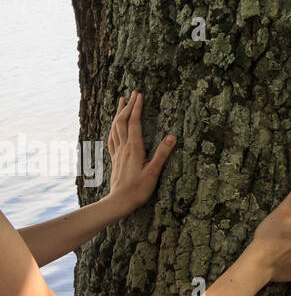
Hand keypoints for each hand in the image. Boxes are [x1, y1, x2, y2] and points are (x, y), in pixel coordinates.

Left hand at [106, 92, 175, 214]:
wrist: (119, 202)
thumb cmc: (138, 189)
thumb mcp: (154, 172)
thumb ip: (162, 153)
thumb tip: (172, 136)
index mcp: (134, 148)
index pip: (134, 122)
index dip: (137, 107)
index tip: (140, 95)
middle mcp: (124, 147)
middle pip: (122, 122)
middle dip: (127, 106)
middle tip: (132, 93)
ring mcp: (118, 153)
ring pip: (115, 128)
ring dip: (118, 113)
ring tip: (120, 102)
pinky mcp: (115, 159)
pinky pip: (112, 138)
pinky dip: (113, 127)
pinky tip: (114, 126)